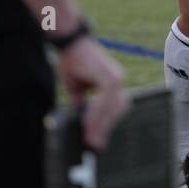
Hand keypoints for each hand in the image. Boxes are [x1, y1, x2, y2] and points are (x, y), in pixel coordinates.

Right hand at [56, 36, 128, 150]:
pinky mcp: (109, 76)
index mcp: (114, 83)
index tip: (99, 142)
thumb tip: (84, 124)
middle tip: (94, 145)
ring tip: (90, 138)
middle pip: (116, 111)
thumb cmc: (74, 62)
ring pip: (111, 108)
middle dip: (105, 129)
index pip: (114, 110)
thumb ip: (84, 104)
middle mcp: (119, 80)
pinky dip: (96, 113)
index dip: (106, 126)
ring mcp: (116, 77)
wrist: (70, 42)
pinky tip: (87, 122)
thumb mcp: (78, 88)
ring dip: (100, 124)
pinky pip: (104, 100)